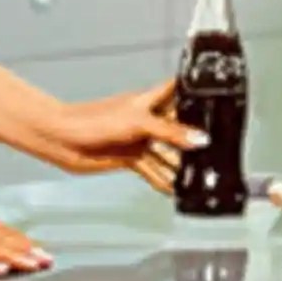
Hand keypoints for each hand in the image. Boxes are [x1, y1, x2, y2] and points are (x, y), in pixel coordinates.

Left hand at [49, 80, 207, 192]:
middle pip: (176, 126)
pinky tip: (173, 189)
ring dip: (178, 164)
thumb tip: (199, 139)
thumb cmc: (94, 119)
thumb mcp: (139, 122)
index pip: (178, 91)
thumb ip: (171, 132)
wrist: (64, 139)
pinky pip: (151, 169)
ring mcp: (138, 138)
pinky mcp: (130, 157)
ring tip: (197, 176)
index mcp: (150, 100)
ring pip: (165, 151)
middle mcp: (147, 119)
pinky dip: (162, 179)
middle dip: (192, 137)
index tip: (217, 96)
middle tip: (214, 150)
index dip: (195, 91)